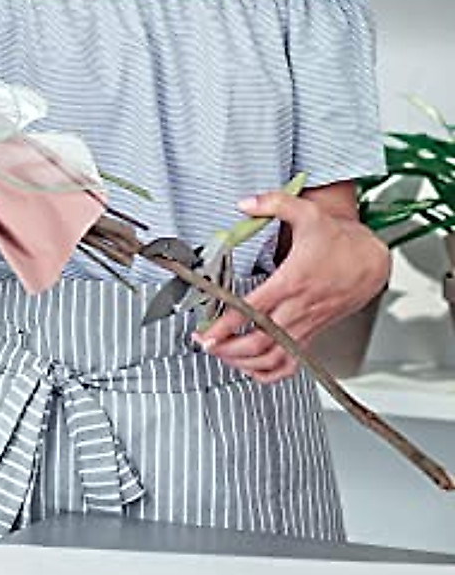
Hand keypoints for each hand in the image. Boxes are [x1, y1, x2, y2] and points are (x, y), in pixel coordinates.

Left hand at [195, 187, 390, 385]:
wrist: (370, 258)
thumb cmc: (337, 239)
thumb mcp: (306, 211)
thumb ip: (273, 203)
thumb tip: (245, 202)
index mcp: (293, 281)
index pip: (254, 310)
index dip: (228, 325)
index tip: (207, 333)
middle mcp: (299, 308)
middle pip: (260, 341)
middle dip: (228, 348)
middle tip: (204, 343)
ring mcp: (307, 324)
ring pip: (275, 357)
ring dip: (245, 363)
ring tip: (220, 355)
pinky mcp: (312, 333)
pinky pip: (292, 363)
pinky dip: (270, 371)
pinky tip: (251, 368)